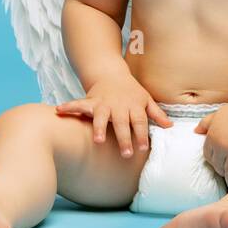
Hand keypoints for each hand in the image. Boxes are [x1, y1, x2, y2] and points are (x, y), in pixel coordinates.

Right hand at [54, 74, 171, 157]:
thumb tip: (170, 126)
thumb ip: (156, 114)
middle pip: (122, 123)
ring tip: (98, 140)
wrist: (111, 74)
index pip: (139, 122)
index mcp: (134, 106)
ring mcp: (103, 104)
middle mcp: (118, 106)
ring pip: (101, 117)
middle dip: (124, 138)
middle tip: (126, 154)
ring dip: (99, 128)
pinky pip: (78, 104)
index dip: (141, 134)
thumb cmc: (131, 91)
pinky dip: (68, 107)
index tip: (143, 148)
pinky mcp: (90, 102)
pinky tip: (58, 111)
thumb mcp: (146, 99)